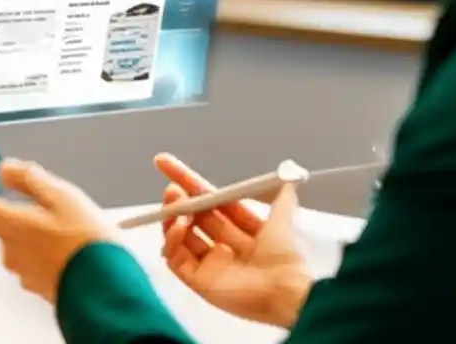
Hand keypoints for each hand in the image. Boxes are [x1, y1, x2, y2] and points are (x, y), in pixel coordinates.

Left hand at [0, 158, 118, 301]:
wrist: (107, 289)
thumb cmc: (86, 244)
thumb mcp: (62, 196)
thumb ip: (30, 178)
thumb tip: (6, 169)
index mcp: (10, 224)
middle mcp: (10, 250)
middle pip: (2, 221)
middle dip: (20, 209)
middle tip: (49, 204)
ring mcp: (23, 270)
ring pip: (21, 241)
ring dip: (37, 231)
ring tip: (70, 229)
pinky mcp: (38, 285)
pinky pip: (35, 260)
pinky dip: (47, 250)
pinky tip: (71, 248)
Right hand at [155, 153, 310, 327]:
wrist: (287, 291)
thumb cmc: (287, 258)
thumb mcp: (284, 218)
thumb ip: (283, 196)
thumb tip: (289, 175)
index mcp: (241, 229)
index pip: (209, 200)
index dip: (189, 182)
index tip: (166, 164)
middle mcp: (223, 244)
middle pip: (191, 216)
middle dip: (178, 199)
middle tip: (171, 189)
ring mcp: (209, 263)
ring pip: (179, 235)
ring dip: (173, 217)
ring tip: (175, 206)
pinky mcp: (198, 281)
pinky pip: (175, 258)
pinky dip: (171, 240)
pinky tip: (178, 226)